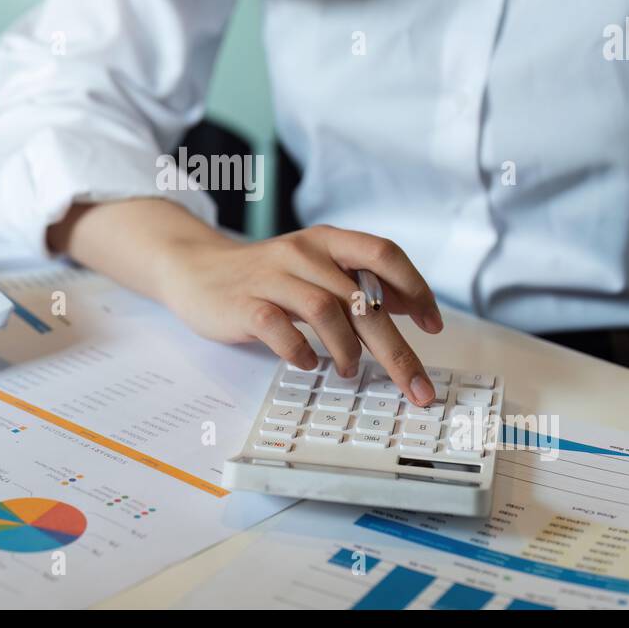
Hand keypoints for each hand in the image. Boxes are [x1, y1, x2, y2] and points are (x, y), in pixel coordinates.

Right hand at [156, 224, 443, 404]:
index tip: (432, 324)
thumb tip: (408, 304)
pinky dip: (301, 351)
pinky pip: (280, 328)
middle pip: (362, 299)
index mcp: (327, 241)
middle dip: (396, 349)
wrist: (196, 269)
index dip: (414, 287)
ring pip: (326, 311)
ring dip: (347, 350)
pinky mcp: (244, 303)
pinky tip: (307, 364)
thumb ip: (356, 283)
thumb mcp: (315, 269)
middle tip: (416, 387)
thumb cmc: (264, 276)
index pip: (383, 254)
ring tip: (350, 372)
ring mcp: (272, 277)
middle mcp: (304, 253)